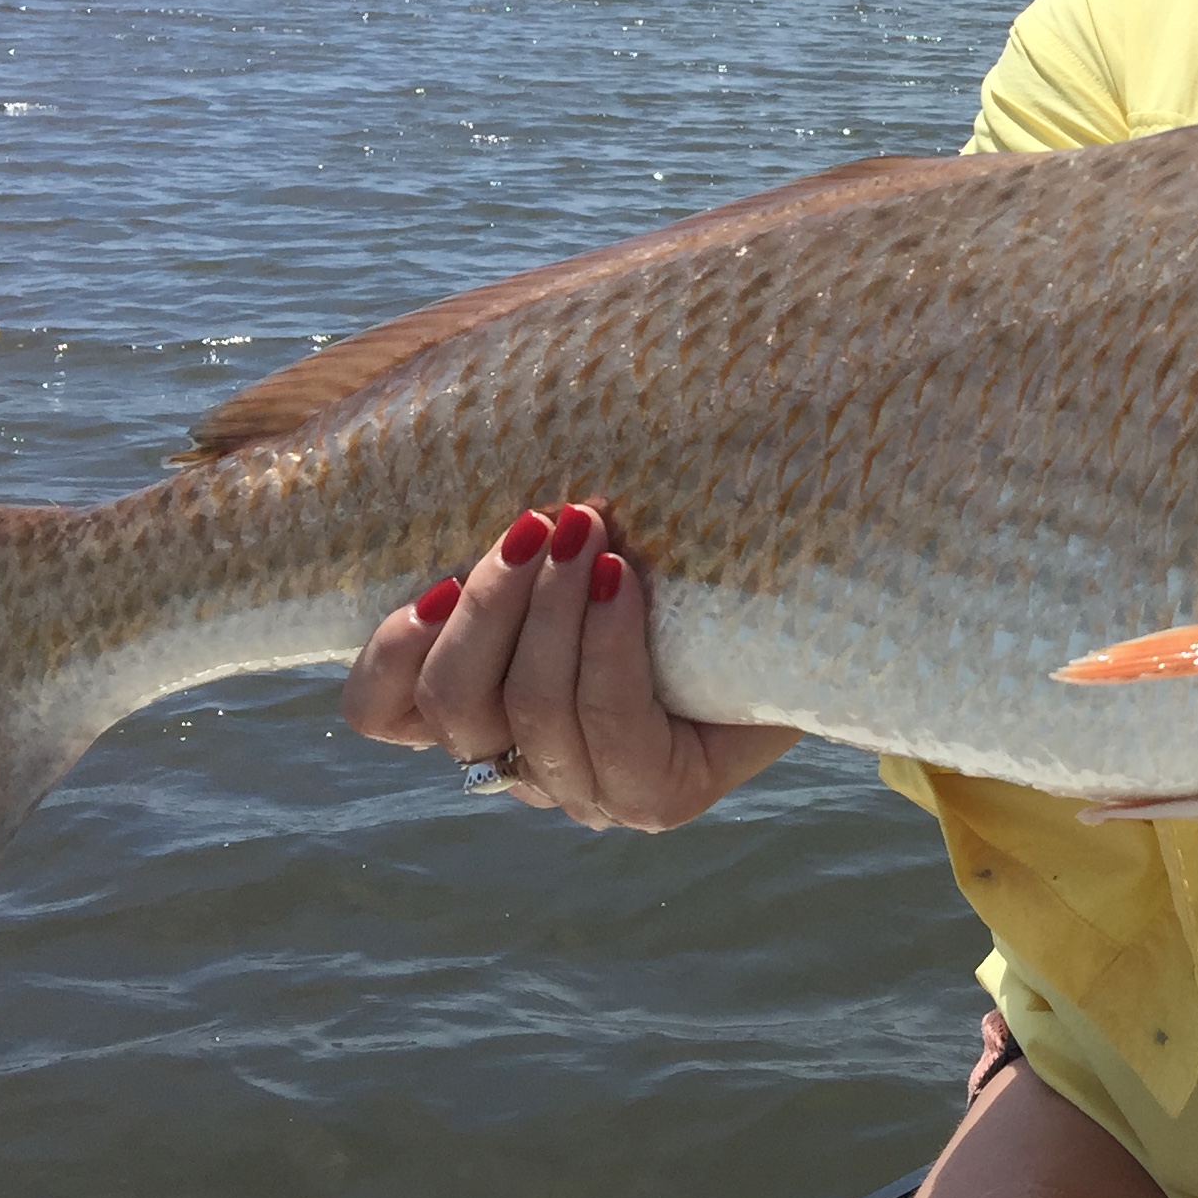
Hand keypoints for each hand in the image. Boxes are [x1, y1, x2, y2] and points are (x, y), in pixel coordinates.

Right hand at [340, 501, 801, 829]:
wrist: (815, 610)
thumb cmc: (684, 552)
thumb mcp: (581, 526)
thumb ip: (515, 513)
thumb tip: (438, 396)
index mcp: (483, 707)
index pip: (382, 711)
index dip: (390, 650)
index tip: (437, 575)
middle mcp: (524, 762)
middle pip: (454, 703)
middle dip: (491, 602)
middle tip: (539, 523)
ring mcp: (589, 791)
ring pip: (526, 711)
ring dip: (551, 608)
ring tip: (588, 529)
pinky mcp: (656, 801)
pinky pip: (608, 724)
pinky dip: (607, 645)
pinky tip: (623, 581)